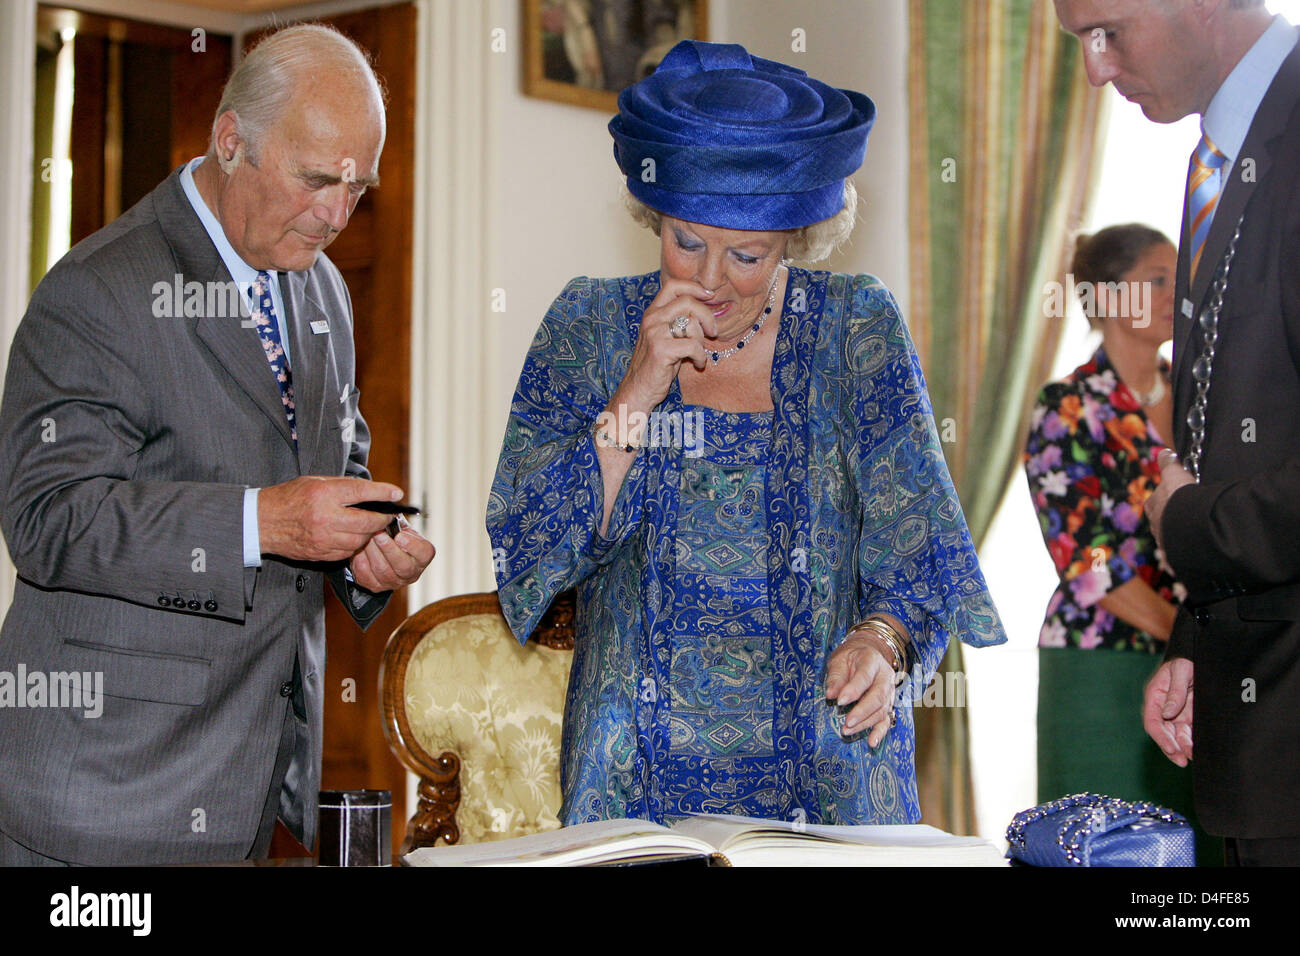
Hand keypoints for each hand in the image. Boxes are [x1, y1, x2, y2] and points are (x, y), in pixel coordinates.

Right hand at [258, 476, 404, 562]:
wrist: (262, 522)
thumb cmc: (289, 498)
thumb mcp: (314, 481)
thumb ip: (342, 486)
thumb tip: (371, 491)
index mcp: (324, 493)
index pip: (362, 491)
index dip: (383, 492)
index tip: (396, 493)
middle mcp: (325, 516)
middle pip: (367, 521)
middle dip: (382, 519)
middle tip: (386, 515)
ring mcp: (323, 538)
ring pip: (360, 539)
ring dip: (368, 533)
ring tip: (369, 525)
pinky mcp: (320, 553)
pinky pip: (347, 551)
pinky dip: (354, 544)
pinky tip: (352, 536)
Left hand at [349, 516, 435, 591]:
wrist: (381, 553)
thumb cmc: (393, 537)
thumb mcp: (401, 528)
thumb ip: (399, 523)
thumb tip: (389, 512)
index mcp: (422, 557)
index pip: (424, 553)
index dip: (413, 546)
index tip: (400, 536)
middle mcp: (411, 573)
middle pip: (403, 565)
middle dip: (389, 549)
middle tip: (378, 534)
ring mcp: (393, 582)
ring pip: (383, 571)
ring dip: (372, 553)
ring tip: (366, 538)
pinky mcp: (375, 586)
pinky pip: (366, 575)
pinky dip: (361, 561)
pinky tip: (358, 549)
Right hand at [610, 277, 718, 414]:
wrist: (639, 389)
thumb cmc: (657, 365)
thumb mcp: (665, 337)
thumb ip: (678, 321)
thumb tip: (706, 311)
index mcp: (653, 312)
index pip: (673, 285)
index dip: (695, 287)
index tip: (710, 296)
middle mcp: (652, 319)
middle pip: (687, 301)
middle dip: (707, 316)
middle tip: (713, 331)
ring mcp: (655, 333)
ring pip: (691, 324)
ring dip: (702, 341)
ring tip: (698, 354)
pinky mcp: (661, 350)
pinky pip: (693, 346)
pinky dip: (701, 356)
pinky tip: (698, 364)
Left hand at [825, 632, 901, 747]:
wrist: (865, 654)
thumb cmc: (850, 657)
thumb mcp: (839, 660)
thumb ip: (836, 677)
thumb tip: (830, 695)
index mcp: (872, 660)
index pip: (865, 676)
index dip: (853, 690)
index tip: (839, 701)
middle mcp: (885, 676)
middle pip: (878, 696)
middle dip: (862, 711)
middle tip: (847, 722)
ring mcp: (890, 691)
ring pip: (882, 710)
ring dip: (866, 723)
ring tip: (847, 730)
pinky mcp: (888, 704)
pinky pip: (887, 719)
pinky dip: (880, 732)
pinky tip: (871, 742)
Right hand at [1143, 657, 1193, 766]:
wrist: (1197, 659)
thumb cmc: (1186, 661)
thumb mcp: (1181, 670)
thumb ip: (1175, 691)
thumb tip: (1167, 713)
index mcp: (1155, 697)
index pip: (1152, 722)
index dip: (1161, 738)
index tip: (1172, 749)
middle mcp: (1163, 709)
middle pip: (1164, 733)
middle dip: (1172, 748)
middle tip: (1183, 760)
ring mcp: (1176, 714)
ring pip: (1176, 736)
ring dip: (1183, 748)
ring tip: (1193, 756)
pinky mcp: (1189, 717)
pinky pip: (1189, 733)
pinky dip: (1192, 742)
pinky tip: (1199, 750)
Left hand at [1144, 448, 1193, 554]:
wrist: (1190, 523)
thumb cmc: (1181, 497)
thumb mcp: (1175, 475)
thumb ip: (1169, 465)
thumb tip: (1163, 452)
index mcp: (1153, 507)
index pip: (1153, 503)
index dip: (1162, 500)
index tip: (1171, 499)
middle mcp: (1156, 526)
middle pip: (1160, 523)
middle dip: (1169, 521)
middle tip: (1183, 517)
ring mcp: (1166, 544)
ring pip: (1169, 541)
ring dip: (1178, 539)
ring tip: (1191, 536)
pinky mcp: (1178, 559)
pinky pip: (1178, 561)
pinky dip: (1182, 560)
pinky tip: (1191, 558)